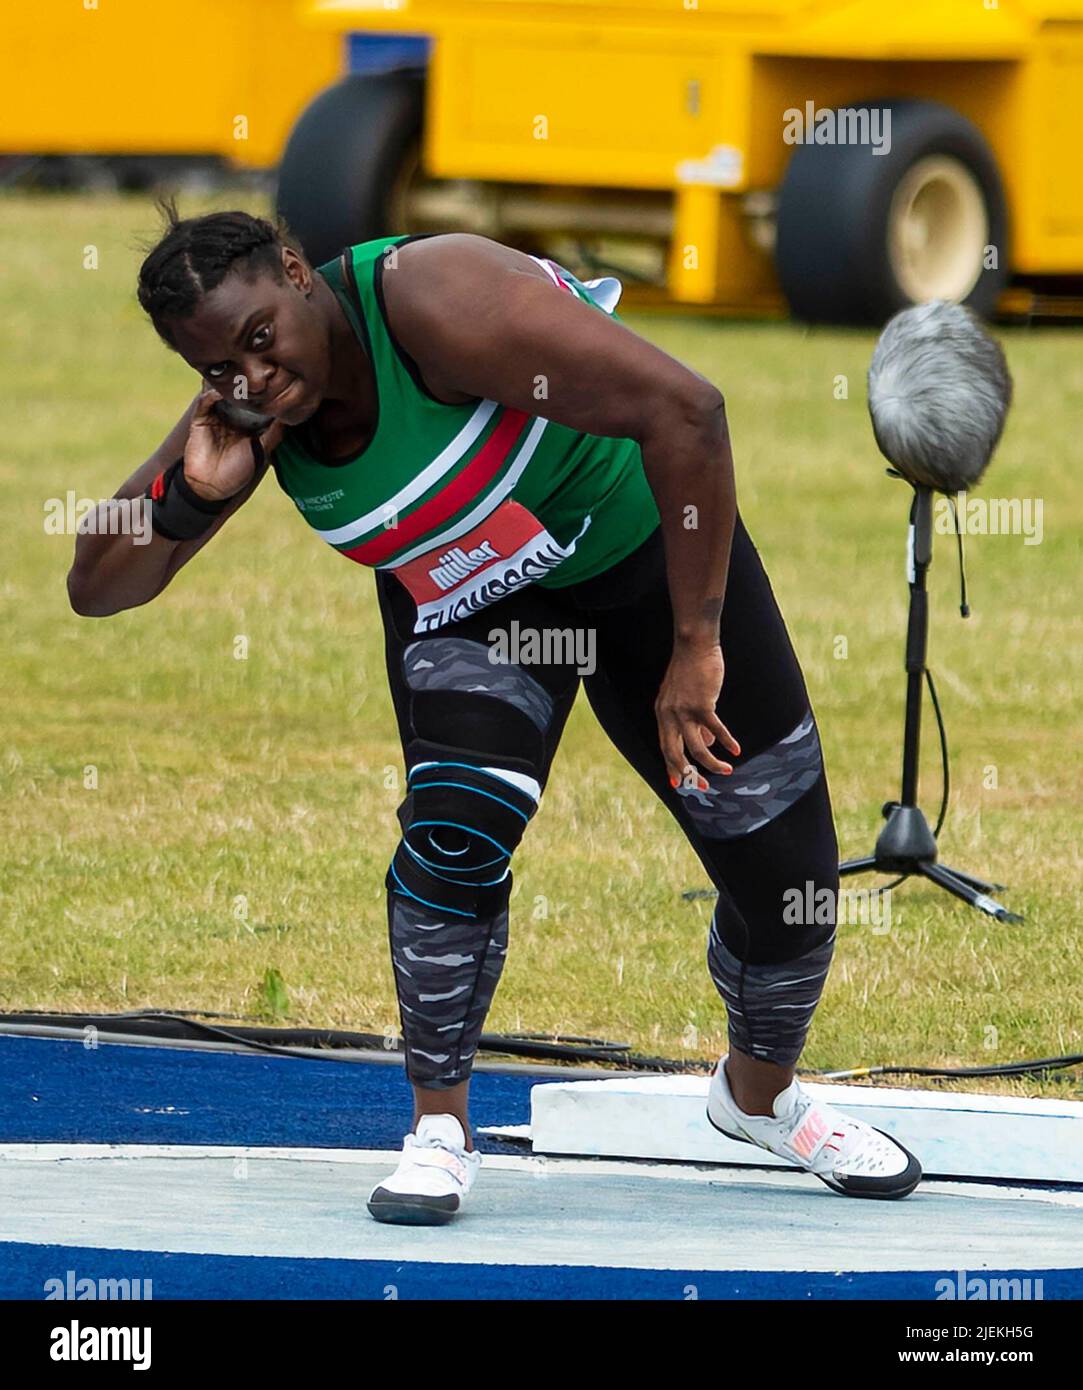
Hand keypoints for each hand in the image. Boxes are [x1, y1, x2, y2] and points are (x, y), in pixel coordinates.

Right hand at [183, 388, 284, 501]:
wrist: (211, 488)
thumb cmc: (238, 473)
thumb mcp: (262, 452)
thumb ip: (274, 434)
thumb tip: (289, 416)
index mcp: (249, 423)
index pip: (257, 401)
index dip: (265, 392)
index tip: (276, 381)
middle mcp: (233, 416)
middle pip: (239, 393)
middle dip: (247, 383)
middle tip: (257, 373)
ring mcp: (216, 415)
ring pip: (222, 392)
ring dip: (230, 385)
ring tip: (240, 378)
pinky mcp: (201, 418)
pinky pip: (205, 401)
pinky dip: (212, 394)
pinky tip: (222, 392)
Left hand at [654, 640, 740, 789]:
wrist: (695, 644)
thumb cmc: (693, 669)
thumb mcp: (687, 697)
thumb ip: (693, 721)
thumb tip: (707, 742)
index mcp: (662, 713)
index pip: (665, 746)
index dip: (672, 766)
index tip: (679, 783)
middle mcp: (669, 715)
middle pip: (675, 752)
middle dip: (689, 773)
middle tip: (702, 786)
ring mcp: (684, 710)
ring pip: (697, 747)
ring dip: (711, 763)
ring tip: (726, 770)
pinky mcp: (702, 704)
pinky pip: (716, 730)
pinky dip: (727, 741)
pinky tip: (736, 750)